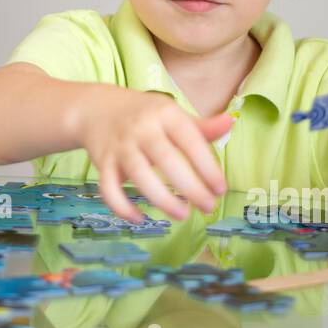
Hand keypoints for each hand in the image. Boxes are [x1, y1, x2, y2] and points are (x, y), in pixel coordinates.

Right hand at [78, 87, 231, 221]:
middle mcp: (142, 128)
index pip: (190, 140)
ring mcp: (120, 146)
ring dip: (161, 198)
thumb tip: (231, 123)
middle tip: (208, 207)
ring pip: (139, 175)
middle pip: (167, 159)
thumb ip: (201, 127)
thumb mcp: (171, 114)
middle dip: (190, 187)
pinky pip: (109, 187)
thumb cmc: (143, 115)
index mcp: (165, 114)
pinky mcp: (103, 163)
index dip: (207, 166)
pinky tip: (139, 219)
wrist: (96, 108)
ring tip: (183, 216)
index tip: (220, 189)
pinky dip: (121, 207)